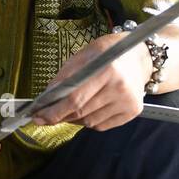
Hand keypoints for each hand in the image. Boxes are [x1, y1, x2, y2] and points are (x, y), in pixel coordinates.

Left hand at [31, 34, 152, 130]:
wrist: (140, 57)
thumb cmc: (109, 53)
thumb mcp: (86, 54)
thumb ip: (66, 75)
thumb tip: (47, 96)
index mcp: (107, 69)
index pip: (75, 98)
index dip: (54, 111)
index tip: (38, 116)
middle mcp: (120, 88)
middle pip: (82, 112)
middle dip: (60, 116)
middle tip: (46, 116)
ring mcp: (128, 102)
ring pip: (90, 122)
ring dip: (74, 119)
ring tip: (70, 109)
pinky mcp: (133, 112)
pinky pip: (102, 126)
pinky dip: (89, 121)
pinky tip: (87, 110)